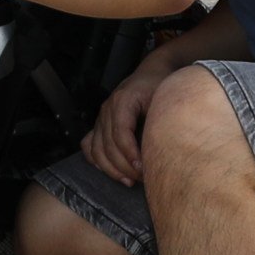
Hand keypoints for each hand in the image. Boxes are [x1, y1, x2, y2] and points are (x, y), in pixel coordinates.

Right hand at [86, 62, 165, 183]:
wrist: (152, 73)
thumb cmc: (160, 87)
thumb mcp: (165, 99)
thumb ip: (160, 121)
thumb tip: (162, 151)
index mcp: (123, 100)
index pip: (120, 133)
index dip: (130, 155)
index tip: (144, 169)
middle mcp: (107, 109)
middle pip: (107, 146)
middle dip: (125, 167)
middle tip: (144, 178)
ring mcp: (101, 117)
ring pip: (96, 150)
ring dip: (111, 169)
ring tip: (131, 180)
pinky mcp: (99, 124)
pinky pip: (89, 147)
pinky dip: (98, 162)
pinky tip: (114, 172)